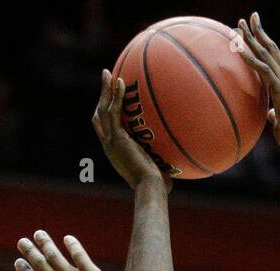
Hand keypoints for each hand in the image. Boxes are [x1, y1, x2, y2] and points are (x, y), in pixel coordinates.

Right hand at [13, 231, 136, 270]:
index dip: (24, 269)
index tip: (19, 261)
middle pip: (41, 265)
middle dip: (30, 252)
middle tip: (23, 241)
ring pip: (57, 257)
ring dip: (46, 244)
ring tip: (39, 234)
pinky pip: (81, 256)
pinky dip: (73, 246)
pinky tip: (68, 239)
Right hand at [92, 68, 173, 190]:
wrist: (150, 188)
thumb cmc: (157, 186)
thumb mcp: (157, 169)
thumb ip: (162, 159)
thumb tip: (179, 157)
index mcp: (115, 151)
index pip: (105, 128)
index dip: (105, 112)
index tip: (110, 100)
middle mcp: (109, 145)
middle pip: (99, 115)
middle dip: (102, 96)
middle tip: (106, 79)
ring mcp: (111, 141)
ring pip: (103, 110)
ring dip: (105, 90)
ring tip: (107, 73)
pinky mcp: (117, 138)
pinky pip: (114, 112)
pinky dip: (116, 96)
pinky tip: (121, 82)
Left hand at [235, 12, 279, 152]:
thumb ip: (273, 114)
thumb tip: (268, 113)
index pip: (276, 57)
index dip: (266, 42)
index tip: (257, 30)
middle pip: (272, 48)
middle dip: (260, 32)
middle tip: (250, 17)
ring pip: (266, 53)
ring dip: (252, 38)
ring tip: (240, 24)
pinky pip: (262, 68)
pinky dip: (249, 57)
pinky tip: (238, 48)